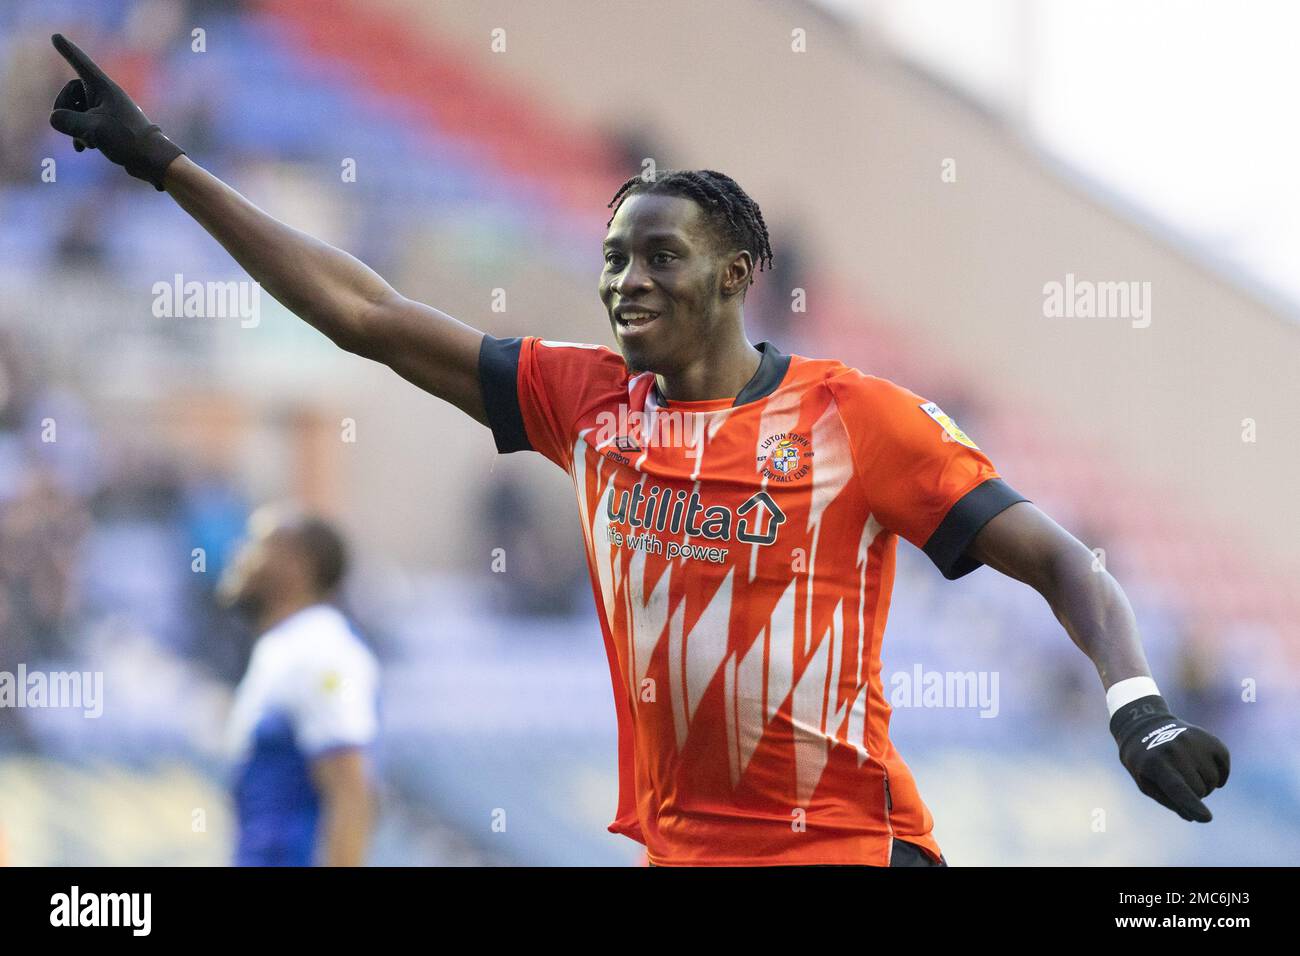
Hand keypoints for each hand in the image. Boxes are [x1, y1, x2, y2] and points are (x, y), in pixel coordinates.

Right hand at [48, 33, 184, 189]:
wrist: (152, 161)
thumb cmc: (127, 140)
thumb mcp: (93, 129)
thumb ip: (67, 120)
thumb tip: (54, 118)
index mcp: (105, 88)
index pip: (81, 65)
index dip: (68, 51)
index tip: (56, 36)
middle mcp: (106, 95)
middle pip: (72, 92)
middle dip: (66, 108)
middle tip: (71, 126)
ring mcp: (107, 110)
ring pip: (77, 110)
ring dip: (74, 125)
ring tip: (85, 142)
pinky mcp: (109, 125)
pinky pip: (85, 123)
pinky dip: (80, 134)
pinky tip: (82, 148)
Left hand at [1110, 694, 1229, 821]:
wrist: (1145, 727)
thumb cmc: (1144, 762)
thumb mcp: (1146, 783)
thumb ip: (1168, 801)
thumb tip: (1193, 816)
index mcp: (1156, 764)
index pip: (1177, 789)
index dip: (1192, 805)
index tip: (1207, 818)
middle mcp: (1175, 750)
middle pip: (1199, 790)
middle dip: (1194, 794)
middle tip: (1180, 782)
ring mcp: (1193, 741)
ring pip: (1213, 780)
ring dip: (1205, 783)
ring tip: (1188, 771)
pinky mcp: (1209, 739)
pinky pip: (1225, 766)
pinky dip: (1220, 773)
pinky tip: (1205, 768)